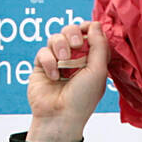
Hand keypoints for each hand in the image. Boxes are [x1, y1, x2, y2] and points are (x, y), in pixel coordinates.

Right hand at [27, 20, 109, 141]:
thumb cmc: (82, 99)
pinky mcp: (42, 66)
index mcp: (91, 60)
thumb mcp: (98, 71)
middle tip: (76, 45)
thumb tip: (95, 24)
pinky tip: (54, 76)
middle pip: (71, 31)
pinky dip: (49, 61)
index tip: (87, 29)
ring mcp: (57, 62)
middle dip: (72, 33)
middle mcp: (74, 59)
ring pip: (56, 38)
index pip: (89, 34)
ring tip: (63, 60)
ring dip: (60, 46)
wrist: (60, 116)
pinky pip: (43, 51)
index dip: (88, 28)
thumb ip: (99, 45)